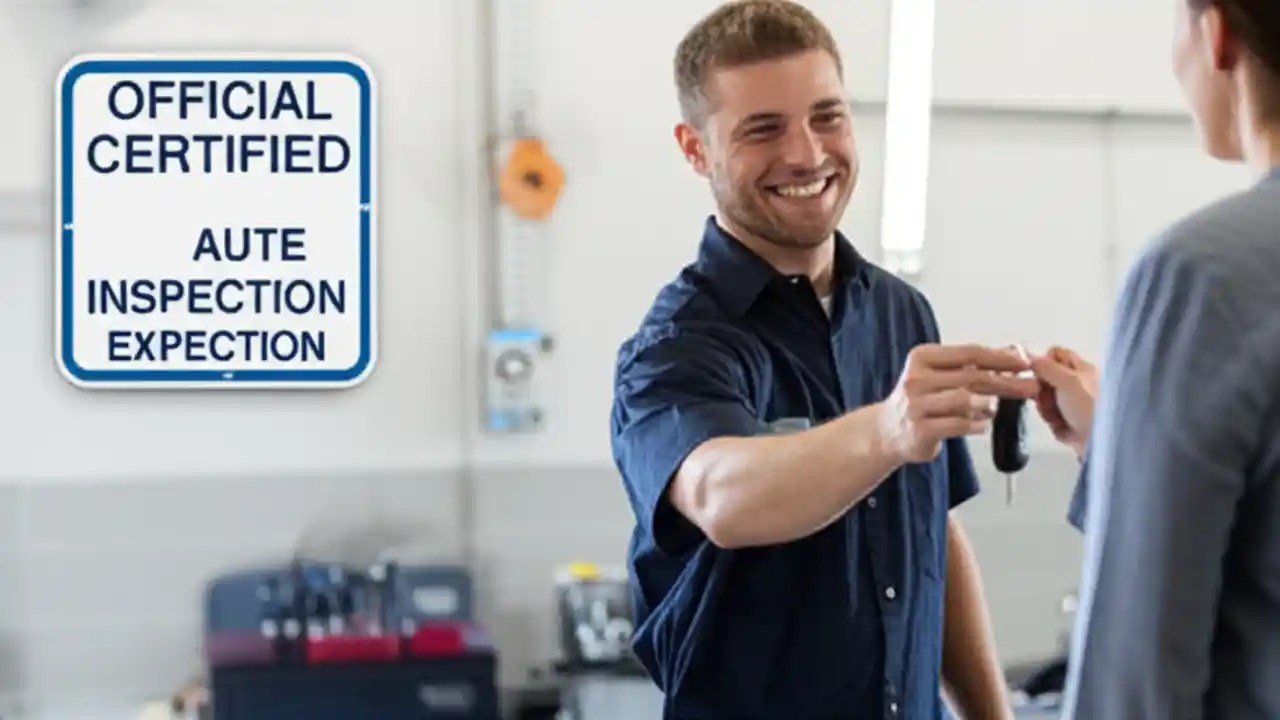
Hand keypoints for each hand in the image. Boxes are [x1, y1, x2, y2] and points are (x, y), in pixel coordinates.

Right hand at [878, 344, 1039, 463]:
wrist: (887, 431)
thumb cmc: (920, 400)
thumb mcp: (938, 375)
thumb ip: (970, 365)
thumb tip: (1013, 351)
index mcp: (921, 357)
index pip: (969, 352)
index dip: (1000, 357)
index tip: (1025, 362)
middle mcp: (916, 378)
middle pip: (972, 376)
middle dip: (1007, 381)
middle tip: (1031, 387)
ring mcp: (917, 405)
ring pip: (967, 399)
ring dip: (989, 404)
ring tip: (995, 409)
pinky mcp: (921, 430)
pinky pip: (961, 424)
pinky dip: (978, 424)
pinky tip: (982, 424)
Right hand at [1029, 346, 1098, 455]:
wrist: (1108, 442)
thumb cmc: (1090, 405)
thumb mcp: (1067, 380)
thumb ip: (1046, 367)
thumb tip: (1029, 356)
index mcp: (1081, 368)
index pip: (1056, 355)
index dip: (1043, 362)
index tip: (1036, 374)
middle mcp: (1079, 385)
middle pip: (1048, 381)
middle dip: (1042, 392)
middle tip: (1044, 399)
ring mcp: (1077, 406)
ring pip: (1049, 402)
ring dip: (1048, 411)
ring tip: (1058, 419)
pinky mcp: (1075, 425)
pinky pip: (1056, 421)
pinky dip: (1058, 426)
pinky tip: (1065, 431)